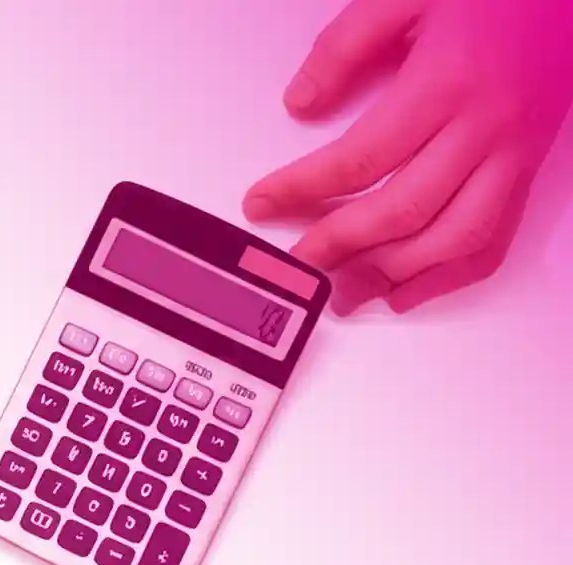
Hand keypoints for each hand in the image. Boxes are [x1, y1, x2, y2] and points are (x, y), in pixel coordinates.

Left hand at [244, 0, 572, 313]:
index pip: (360, 158)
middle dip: (341, 244)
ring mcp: (513, 156)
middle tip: (298, 261)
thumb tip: (301, 103)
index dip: (302, 188)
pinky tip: (405, 291)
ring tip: (343, 291)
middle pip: (403, 209)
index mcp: (446, 83)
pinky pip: (494, 242)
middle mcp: (484, 128)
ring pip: (453, 240)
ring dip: (391, 275)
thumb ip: (346, 46)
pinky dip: (448, 278)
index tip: (263, 203)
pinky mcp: (528, 171)